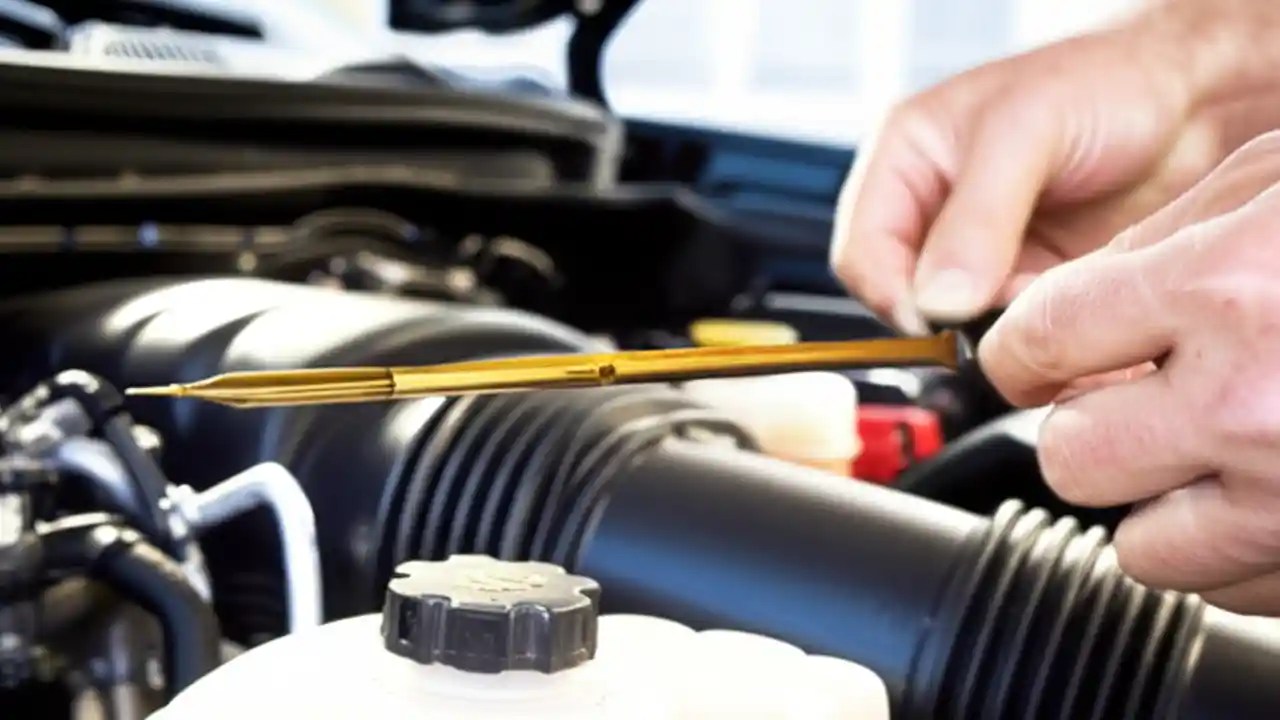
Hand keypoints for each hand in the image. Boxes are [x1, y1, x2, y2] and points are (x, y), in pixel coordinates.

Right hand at [830, 0, 1279, 333]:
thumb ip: (976, 218)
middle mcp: (934, 211)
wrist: (1196, 100)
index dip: (891, 293)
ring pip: (957, 323)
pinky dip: (1037, 332)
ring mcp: (981, 251)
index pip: (863, 252)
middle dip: (949, 315)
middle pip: (903, 296)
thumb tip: (936, 301)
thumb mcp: (1027, 131)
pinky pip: (1009, 330)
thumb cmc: (1105, 80)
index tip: (938, 320)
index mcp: (907, 161)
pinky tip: (1073, 303)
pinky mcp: (1027, 281)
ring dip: (999, 325)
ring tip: (1051, 290)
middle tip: (1005, 304)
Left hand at [979, 130, 1279, 613]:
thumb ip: (1170, 240)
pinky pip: (1235, 590)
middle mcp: (1258, 405)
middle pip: (1073, 459)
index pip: (1039, 344)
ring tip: (1213, 450)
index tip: (1031, 358)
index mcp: (1230, 290)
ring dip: (1160, 502)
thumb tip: (1073, 302)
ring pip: (1143, 549)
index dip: (1022, 351)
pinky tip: (1275, 487)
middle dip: (1091, 427)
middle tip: (1135, 399)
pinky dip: (1238, 547)